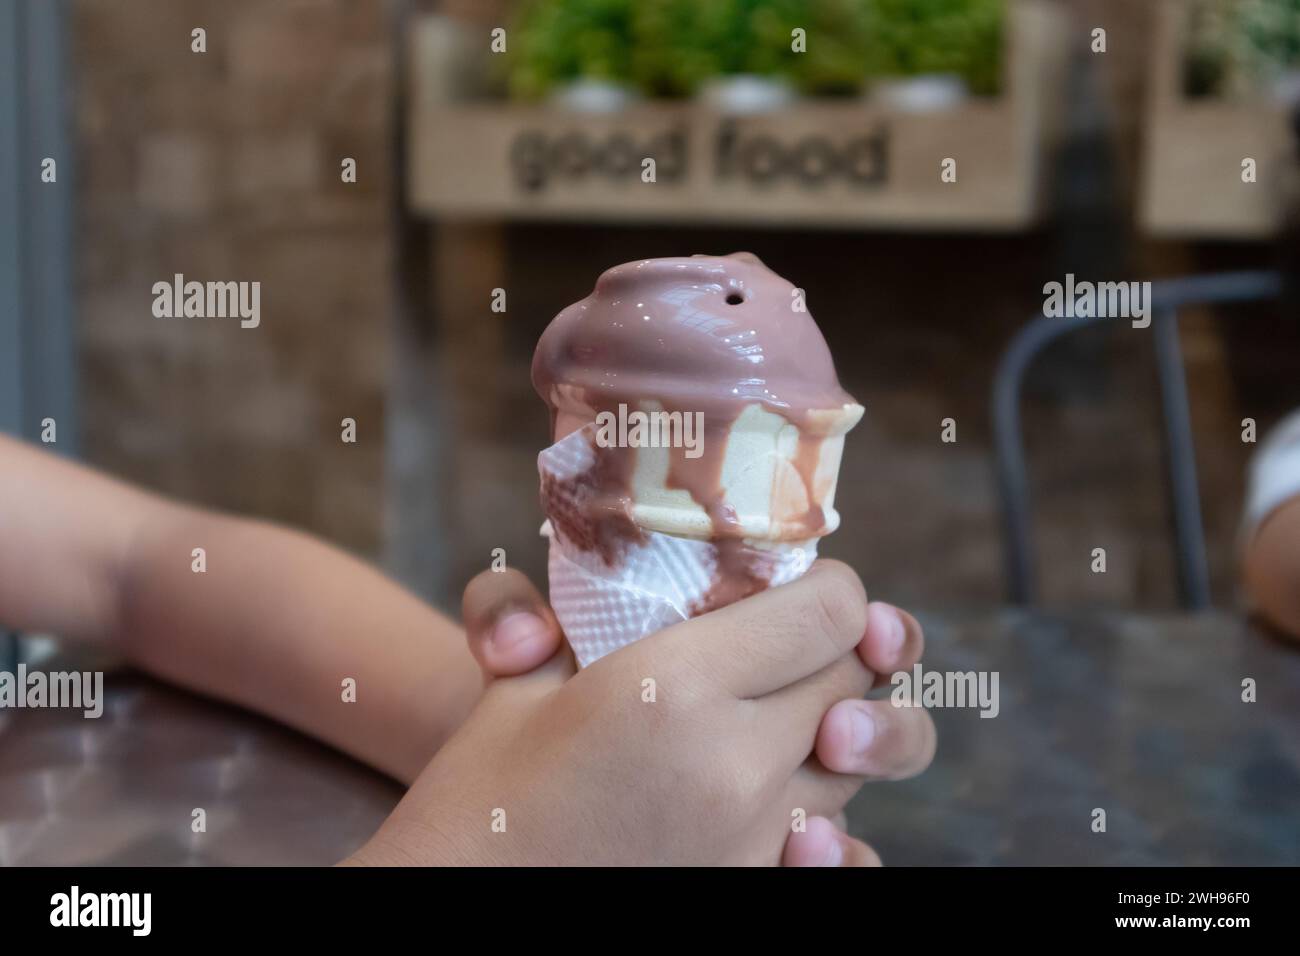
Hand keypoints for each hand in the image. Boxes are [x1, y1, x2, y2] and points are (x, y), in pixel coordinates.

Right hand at [459, 565, 933, 865]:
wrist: (462, 903)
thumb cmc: (481, 799)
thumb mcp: (509, 690)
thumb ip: (530, 616)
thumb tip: (534, 614)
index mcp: (675, 686)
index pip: (833, 614)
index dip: (833, 590)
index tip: (804, 586)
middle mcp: (735, 763)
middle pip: (854, 681)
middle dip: (832, 654)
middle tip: (785, 648)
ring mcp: (754, 840)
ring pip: (851, 763)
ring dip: (823, 733)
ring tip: (765, 723)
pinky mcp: (753, 889)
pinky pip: (833, 843)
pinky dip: (820, 818)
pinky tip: (779, 808)